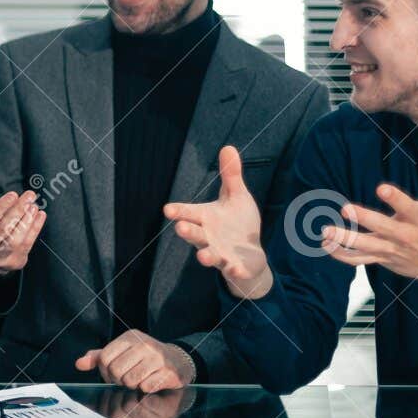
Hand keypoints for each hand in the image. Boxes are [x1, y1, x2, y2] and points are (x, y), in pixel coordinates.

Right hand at [0, 174, 46, 275]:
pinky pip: (27, 245)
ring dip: (27, 220)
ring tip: (34, 205)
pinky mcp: (14, 262)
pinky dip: (35, 229)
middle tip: (30, 194)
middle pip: (2, 229)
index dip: (0, 207)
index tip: (13, 194)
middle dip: (17, 211)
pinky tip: (40, 214)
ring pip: (15, 240)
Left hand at [75, 330, 195, 392]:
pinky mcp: (168, 372)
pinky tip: (151, 381)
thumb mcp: (122, 351)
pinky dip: (146, 388)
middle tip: (126, 378)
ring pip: (130, 380)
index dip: (105, 371)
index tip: (113, 374)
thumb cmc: (144, 356)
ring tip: (139, 379)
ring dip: (132, 385)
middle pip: (116, 371)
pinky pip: (146, 387)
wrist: (177, 360)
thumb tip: (79, 364)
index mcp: (130, 337)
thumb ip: (100, 356)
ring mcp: (158, 358)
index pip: (104, 358)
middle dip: (118, 379)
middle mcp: (144, 344)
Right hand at [163, 146, 272, 298]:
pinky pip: (233, 269)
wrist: (249, 254)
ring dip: (206, 256)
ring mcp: (221, 253)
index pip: (189, 213)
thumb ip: (231, 175)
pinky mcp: (235, 266)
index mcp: (206, 218)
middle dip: (188, 232)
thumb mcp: (236, 196)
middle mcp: (209, 236)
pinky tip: (235, 269)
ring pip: (210, 255)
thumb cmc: (238, 222)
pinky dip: (233, 270)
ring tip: (203, 257)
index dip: (178, 211)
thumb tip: (228, 146)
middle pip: (195, 234)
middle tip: (180, 228)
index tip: (168, 210)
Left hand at [324, 137, 417, 301]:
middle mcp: (404, 234)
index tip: (381, 188)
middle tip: (345, 209)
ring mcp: (392, 248)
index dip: (395, 198)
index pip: (407, 206)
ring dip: (344, 239)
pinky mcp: (382, 258)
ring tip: (326, 230)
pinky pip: (359, 260)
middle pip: (382, 227)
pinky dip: (342, 255)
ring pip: (366, 247)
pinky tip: (325, 244)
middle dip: (364, 218)